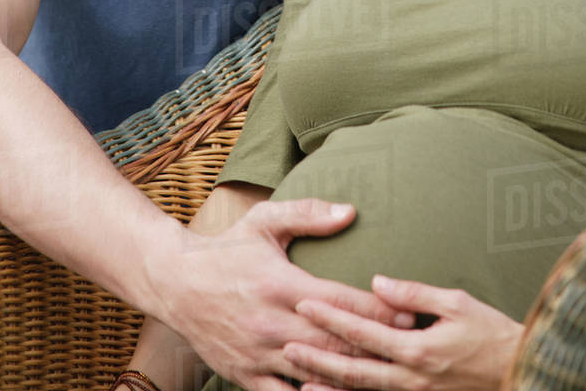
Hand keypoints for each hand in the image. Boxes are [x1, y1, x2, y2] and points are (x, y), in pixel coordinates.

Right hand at [160, 200, 414, 390]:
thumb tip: (350, 211)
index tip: (407, 312)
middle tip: (409, 347)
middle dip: (374, 345)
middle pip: (334, 342)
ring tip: (385, 375)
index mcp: (281, 284)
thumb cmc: (227, 248)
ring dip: (349, 375)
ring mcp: (258, 354)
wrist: (175, 282)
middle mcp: (272, 323)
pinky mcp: (245, 376)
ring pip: (314, 374)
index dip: (377, 309)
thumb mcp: (265, 221)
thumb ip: (308, 215)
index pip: (340, 301)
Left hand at [284, 275, 524, 390]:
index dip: (332, 317)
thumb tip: (377, 282)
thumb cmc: (491, 333)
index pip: (363, 330)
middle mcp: (410, 377)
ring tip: (296, 374)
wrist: (519, 372)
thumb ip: (414, 293)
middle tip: (286, 343)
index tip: (305, 303)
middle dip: (317, 356)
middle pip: (353, 368)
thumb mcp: (457, 303)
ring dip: (327, 383)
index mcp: (418, 348)